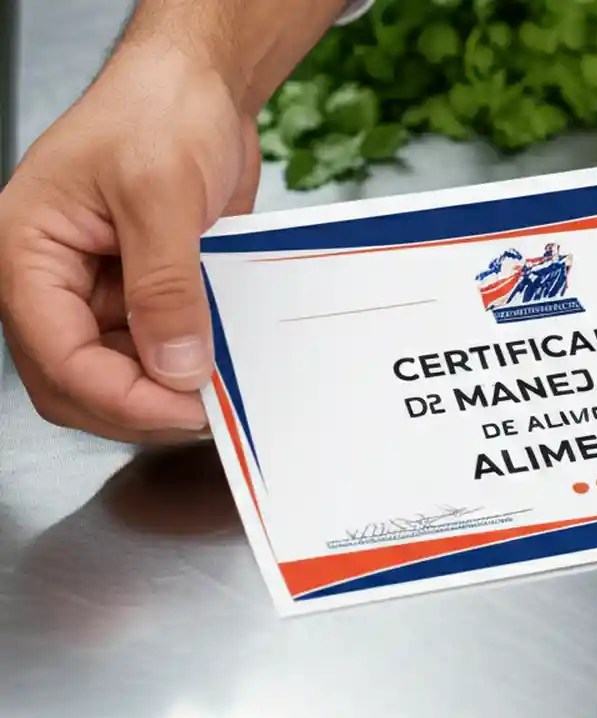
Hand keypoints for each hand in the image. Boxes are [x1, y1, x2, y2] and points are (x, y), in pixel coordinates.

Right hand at [0, 40, 260, 442]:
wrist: (197, 84)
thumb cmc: (158, 110)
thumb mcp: (162, 196)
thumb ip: (166, 287)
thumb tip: (176, 366)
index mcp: (26, 254)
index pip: (57, 357)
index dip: (122, 395)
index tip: (188, 408)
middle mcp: (53, 280)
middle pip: (78, 381)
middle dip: (142, 405)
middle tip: (212, 412)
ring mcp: (98, 289)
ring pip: (119, 374)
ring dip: (169, 389)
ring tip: (227, 388)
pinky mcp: (141, 291)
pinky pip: (157, 347)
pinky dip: (190, 362)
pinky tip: (227, 360)